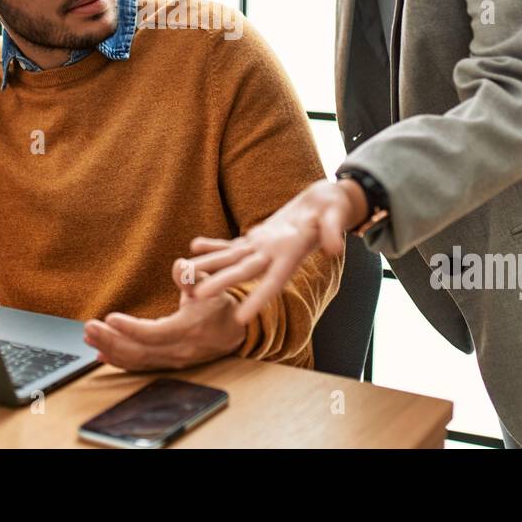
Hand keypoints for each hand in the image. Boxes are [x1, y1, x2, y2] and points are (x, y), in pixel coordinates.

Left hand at [81, 261, 247, 370]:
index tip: (109, 318)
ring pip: (137, 361)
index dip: (130, 328)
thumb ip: (191, 276)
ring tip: (89, 337)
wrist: (234, 332)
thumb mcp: (209, 285)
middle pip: (139, 351)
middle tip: (89, 328)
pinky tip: (101, 354)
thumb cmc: (219, 305)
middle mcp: (179, 350)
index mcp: (188, 329)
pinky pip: (140, 366)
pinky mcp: (168, 364)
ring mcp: (173, 360)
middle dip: (111, 340)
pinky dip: (119, 361)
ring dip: (110, 350)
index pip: (153, 334)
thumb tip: (179, 265)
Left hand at [181, 179, 363, 324]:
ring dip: (209, 266)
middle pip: (244, 272)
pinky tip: (194, 247)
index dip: (258, 298)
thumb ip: (334, 231)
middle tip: (196, 296)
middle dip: (221, 282)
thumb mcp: (337, 215)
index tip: (242, 317)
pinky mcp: (258, 237)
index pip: (274, 281)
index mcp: (293, 254)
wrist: (327, 204)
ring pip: (232, 259)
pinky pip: (233, 244)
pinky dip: (214, 246)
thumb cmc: (335, 207)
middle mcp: (274, 256)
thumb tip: (336, 247)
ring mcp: (264, 247)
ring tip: (184, 272)